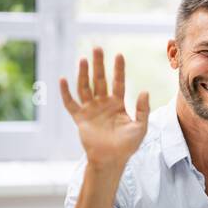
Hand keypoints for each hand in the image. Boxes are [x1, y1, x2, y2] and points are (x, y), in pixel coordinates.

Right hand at [59, 48, 149, 170]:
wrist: (112, 159)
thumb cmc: (128, 145)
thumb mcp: (140, 126)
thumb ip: (143, 109)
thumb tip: (145, 91)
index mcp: (118, 104)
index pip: (118, 83)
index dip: (118, 69)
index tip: (119, 54)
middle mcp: (103, 104)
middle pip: (100, 80)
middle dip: (99, 65)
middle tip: (97, 48)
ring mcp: (91, 110)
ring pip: (85, 87)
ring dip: (83, 74)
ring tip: (83, 59)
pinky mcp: (80, 118)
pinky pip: (71, 103)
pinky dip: (66, 92)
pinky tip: (63, 80)